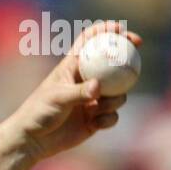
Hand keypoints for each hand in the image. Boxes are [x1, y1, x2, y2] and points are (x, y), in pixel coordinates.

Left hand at [7, 20, 139, 161]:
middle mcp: (85, 81)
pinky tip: (95, 124)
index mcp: (72, 67)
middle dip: (128, 56)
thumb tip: (99, 86)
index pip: (89, 43)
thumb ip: (79, 92)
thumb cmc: (39, 112)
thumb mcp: (57, 98)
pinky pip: (112, 116)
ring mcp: (92, 100)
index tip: (120, 29)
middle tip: (137, 54)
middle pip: (112, 64)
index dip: (105, 31)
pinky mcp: (95, 119)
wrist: (33, 140)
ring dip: (115, 99)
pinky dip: (108, 119)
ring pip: (118, 94)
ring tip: (99, 107)